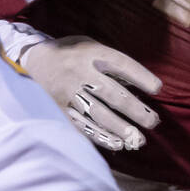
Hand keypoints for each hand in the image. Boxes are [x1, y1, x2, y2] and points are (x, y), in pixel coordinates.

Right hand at [23, 35, 161, 150]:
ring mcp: (68, 92)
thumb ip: (111, 61)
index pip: (122, 64)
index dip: (141, 77)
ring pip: (98, 113)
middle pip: (112, 93)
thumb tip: (138, 84)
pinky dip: (99, 136)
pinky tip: (116, 144)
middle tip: (153, 122)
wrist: (32, 60)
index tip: (157, 89)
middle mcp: (80, 72)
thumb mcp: (90, 46)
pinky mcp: (58, 108)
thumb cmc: (71, 54)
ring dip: (120, 127)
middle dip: (135, 110)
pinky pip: (81, 125)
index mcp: (91, 53)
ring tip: (138, 139)